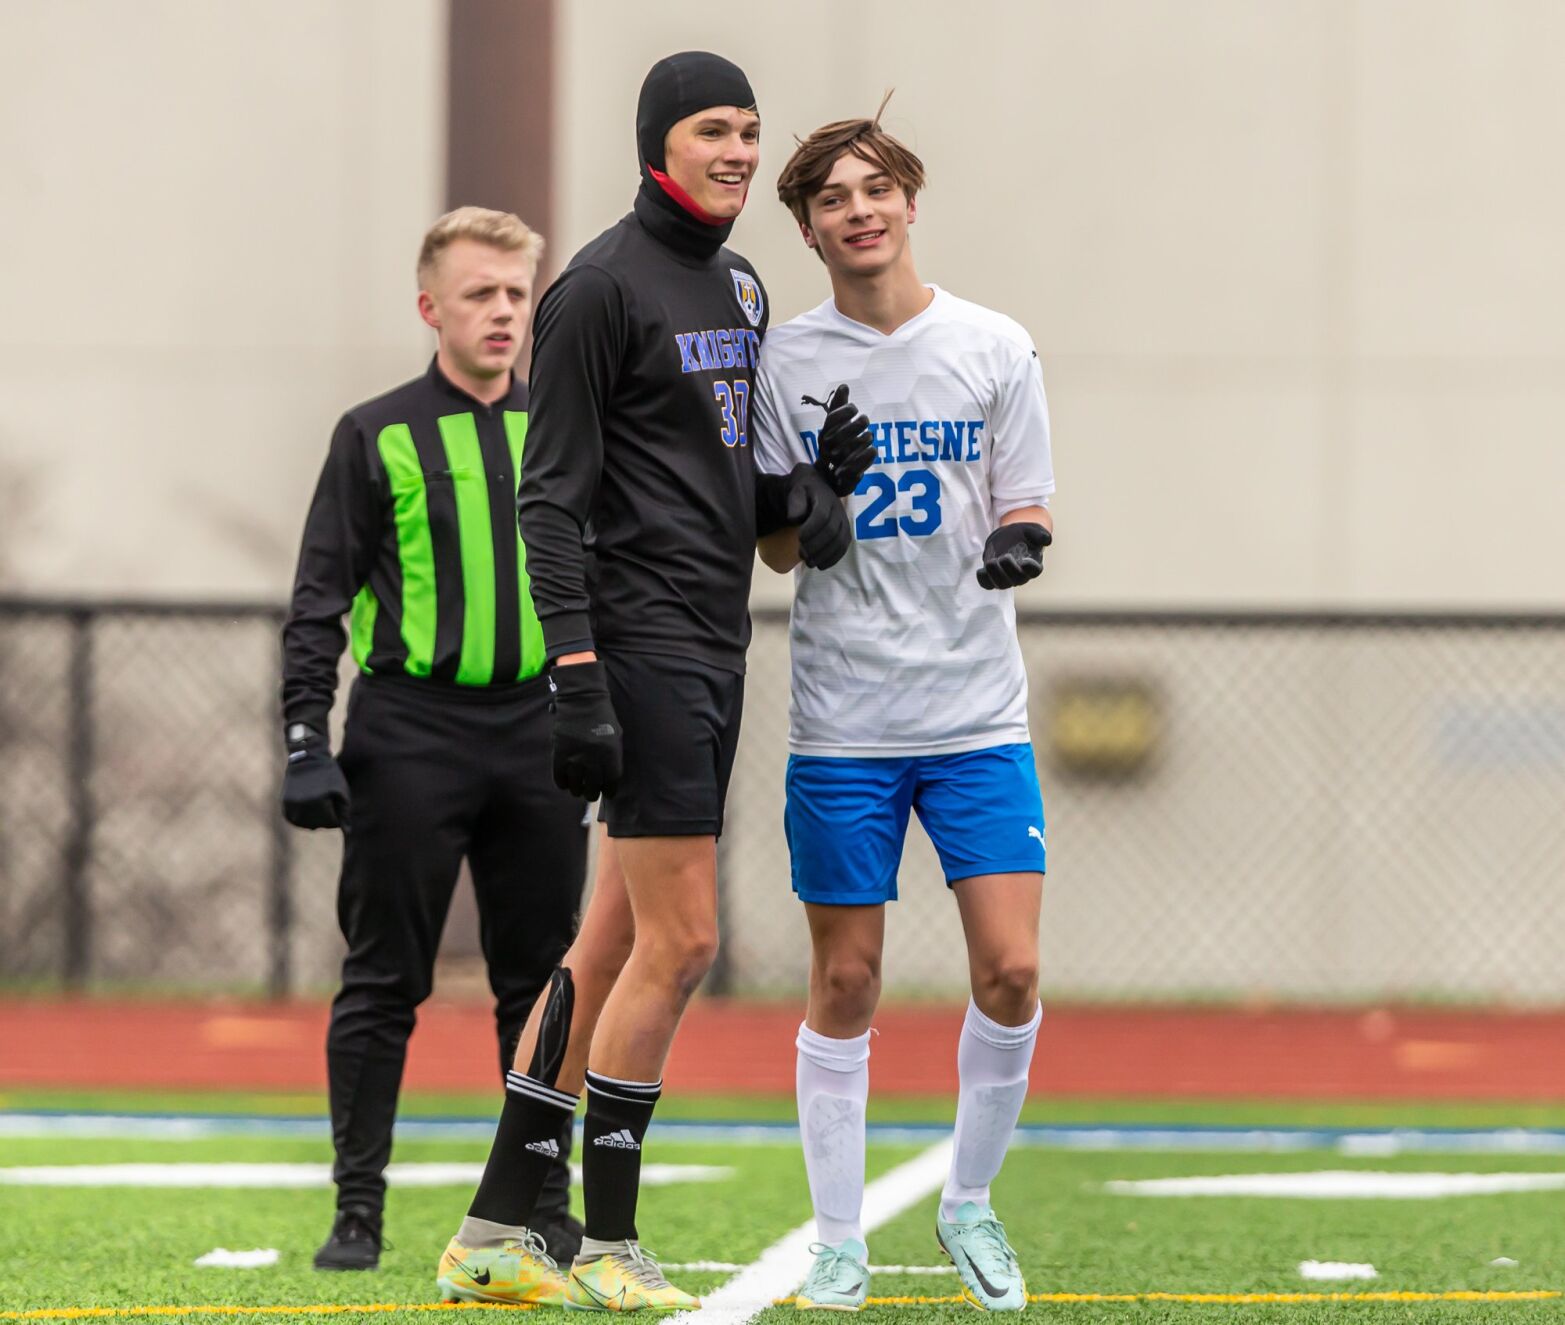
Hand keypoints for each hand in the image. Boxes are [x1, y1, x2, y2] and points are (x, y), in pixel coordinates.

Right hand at [281, 725, 349, 828]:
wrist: (307, 758)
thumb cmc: (329, 775)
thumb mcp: (342, 791)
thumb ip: (345, 813)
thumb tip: (348, 832)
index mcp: (317, 802)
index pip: (331, 823)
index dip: (337, 816)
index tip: (337, 804)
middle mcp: (301, 806)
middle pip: (317, 825)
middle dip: (326, 818)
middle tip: (328, 803)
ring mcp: (290, 805)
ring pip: (305, 824)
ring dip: (313, 820)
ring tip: (318, 805)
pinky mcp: (284, 803)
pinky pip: (294, 819)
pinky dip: (302, 818)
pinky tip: (308, 808)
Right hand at [549, 661, 622, 800]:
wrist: (582, 699)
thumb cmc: (603, 717)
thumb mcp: (616, 735)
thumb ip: (614, 756)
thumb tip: (608, 777)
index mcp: (610, 753)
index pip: (611, 781)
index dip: (609, 790)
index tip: (607, 792)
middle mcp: (593, 758)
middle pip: (593, 787)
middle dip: (592, 793)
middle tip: (591, 792)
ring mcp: (575, 756)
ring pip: (575, 785)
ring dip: (577, 790)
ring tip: (578, 788)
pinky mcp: (560, 753)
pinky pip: (559, 777)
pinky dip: (563, 783)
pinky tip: (566, 782)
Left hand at [784, 463, 851, 569]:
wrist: (815, 488)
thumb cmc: (802, 492)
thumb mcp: (795, 492)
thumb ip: (794, 503)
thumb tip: (794, 519)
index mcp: (825, 498)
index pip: (821, 516)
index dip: (811, 530)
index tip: (799, 539)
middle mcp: (838, 510)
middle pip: (831, 531)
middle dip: (816, 546)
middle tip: (802, 555)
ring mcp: (844, 522)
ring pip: (839, 542)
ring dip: (824, 555)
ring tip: (809, 562)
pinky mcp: (846, 532)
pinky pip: (843, 548)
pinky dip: (833, 559)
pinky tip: (821, 565)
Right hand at [808, 384, 874, 496]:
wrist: (830, 478)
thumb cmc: (836, 445)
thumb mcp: (835, 425)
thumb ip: (838, 406)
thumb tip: (843, 386)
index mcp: (823, 435)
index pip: (830, 421)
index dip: (843, 411)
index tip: (854, 407)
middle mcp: (827, 450)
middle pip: (838, 436)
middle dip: (856, 424)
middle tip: (865, 420)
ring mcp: (835, 465)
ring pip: (849, 451)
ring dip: (863, 440)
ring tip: (868, 436)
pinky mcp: (845, 479)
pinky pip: (856, 468)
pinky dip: (866, 458)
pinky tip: (873, 449)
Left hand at [976, 522, 1050, 589]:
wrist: (1009, 536)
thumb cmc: (1024, 534)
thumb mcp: (1032, 530)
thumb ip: (1040, 535)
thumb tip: (1047, 540)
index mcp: (1033, 565)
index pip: (1034, 571)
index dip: (1030, 568)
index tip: (1025, 561)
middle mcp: (1021, 575)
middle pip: (1016, 579)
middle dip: (1009, 570)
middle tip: (1004, 557)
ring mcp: (1006, 578)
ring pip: (1001, 584)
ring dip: (995, 576)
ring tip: (991, 562)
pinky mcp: (993, 576)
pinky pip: (988, 584)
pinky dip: (983, 580)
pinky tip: (981, 571)